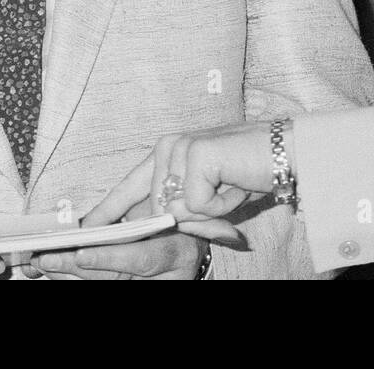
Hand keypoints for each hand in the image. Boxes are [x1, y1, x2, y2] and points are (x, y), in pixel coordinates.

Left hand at [28, 227, 207, 279]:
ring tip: (43, 263)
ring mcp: (154, 286)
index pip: (142, 259)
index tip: (80, 252)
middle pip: (117, 279)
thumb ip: (126, 213)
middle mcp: (168, 278)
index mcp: (178, 252)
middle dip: (77, 269)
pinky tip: (55, 271)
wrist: (187, 235)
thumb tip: (84, 226)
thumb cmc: (170, 212)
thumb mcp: (155, 204)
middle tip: (46, 259)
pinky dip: (78, 278)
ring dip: (70, 276)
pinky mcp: (140, 288)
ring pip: (107, 286)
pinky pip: (106, 285)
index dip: (110, 258)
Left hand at [85, 122, 281, 231]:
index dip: (109, 209)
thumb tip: (156, 227)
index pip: (130, 185)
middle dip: (191, 219)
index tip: (86, 227)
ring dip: (209, 211)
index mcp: (166, 151)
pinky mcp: (197, 155)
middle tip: (224, 196)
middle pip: (157, 209)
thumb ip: (179, 207)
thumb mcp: (207, 194)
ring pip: (177, 211)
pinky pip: (196, 206)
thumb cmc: (250, 170)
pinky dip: (221, 205)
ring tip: (231, 185)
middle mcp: (168, 146)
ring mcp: (181, 148)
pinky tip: (236, 182)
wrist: (287, 150)